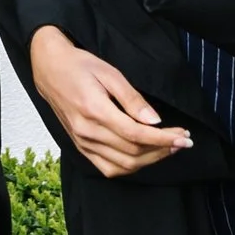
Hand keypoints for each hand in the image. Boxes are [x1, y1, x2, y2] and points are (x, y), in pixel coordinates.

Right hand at [29, 27, 191, 180]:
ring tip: (168, 148)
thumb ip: (133, 99)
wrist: (49, 69)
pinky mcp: (81, 147)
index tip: (184, 137)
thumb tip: (155, 121)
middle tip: (182, 140)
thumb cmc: (80, 66)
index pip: (136, 135)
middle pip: (132, 153)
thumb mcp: (110, 73)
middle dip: (163, 149)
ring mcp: (82, 142)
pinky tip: (144, 156)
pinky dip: (130, 167)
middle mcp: (87, 132)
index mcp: (95, 111)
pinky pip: (108, 168)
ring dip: (150, 160)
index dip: (163, 139)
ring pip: (123, 165)